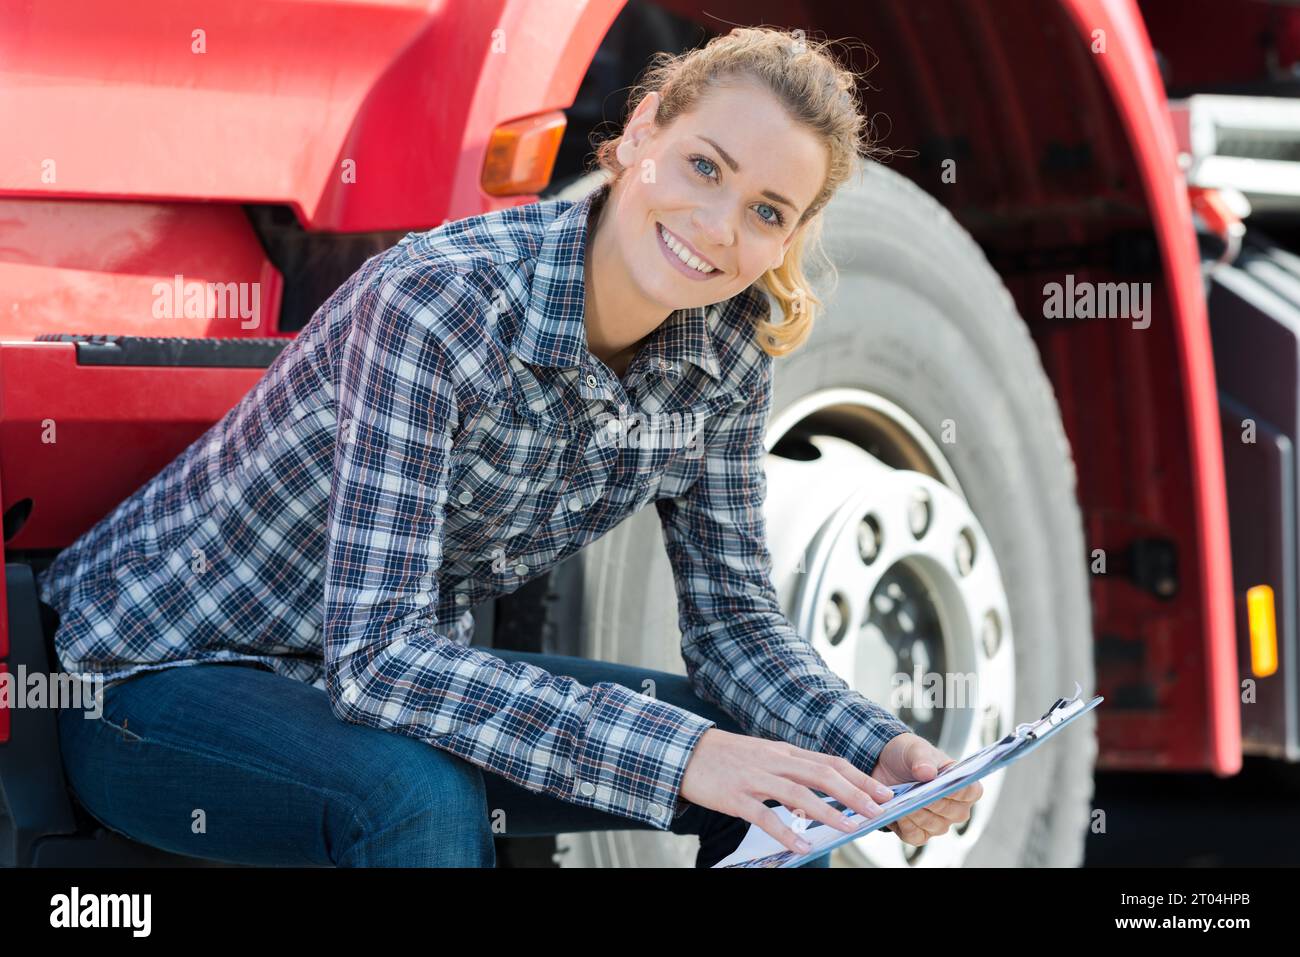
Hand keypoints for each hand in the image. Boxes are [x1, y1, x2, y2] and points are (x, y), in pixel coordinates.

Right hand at [678, 728, 897, 854]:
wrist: (685, 751)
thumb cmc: (726, 757)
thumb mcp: (763, 757)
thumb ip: (789, 773)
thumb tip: (815, 796)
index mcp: (784, 752)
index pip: (830, 762)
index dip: (858, 777)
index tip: (883, 792)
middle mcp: (774, 761)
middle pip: (822, 774)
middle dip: (854, 793)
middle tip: (879, 810)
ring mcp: (755, 778)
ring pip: (798, 794)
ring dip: (828, 812)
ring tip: (850, 828)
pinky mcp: (736, 796)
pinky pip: (764, 816)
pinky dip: (785, 832)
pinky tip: (801, 846)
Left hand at [869, 732, 982, 846]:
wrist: (886, 766)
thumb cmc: (910, 757)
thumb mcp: (914, 749)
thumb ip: (922, 759)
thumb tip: (927, 773)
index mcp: (961, 784)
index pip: (971, 792)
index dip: (959, 790)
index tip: (942, 784)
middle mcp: (955, 808)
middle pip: (952, 812)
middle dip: (932, 801)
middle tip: (915, 792)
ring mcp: (939, 823)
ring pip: (933, 825)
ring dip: (915, 812)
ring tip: (901, 799)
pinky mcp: (919, 833)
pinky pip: (915, 836)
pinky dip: (905, 824)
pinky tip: (897, 811)